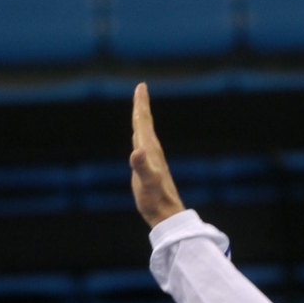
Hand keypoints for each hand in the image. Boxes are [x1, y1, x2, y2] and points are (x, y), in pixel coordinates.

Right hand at [131, 82, 186, 228]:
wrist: (167, 216)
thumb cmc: (155, 200)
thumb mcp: (146, 182)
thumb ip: (141, 166)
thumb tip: (137, 151)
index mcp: (149, 150)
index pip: (144, 122)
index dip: (141, 105)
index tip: (141, 86)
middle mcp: (152, 152)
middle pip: (145, 124)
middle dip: (141, 107)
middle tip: (140, 89)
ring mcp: (152, 161)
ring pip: (145, 135)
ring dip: (141, 120)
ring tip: (139, 110)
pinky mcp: (150, 170)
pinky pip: (143, 148)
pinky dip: (140, 138)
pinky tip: (139, 140)